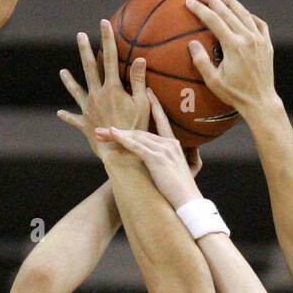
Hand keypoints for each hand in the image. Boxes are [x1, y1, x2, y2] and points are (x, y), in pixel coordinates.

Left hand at [57, 18, 148, 159]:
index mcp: (112, 88)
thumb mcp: (143, 104)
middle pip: (89, 68)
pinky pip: (74, 119)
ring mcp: (88, 109)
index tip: (104, 23)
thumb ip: (140, 81)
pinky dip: (67, 116)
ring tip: (62, 72)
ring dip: (69, 81)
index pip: (109, 57)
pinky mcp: (85, 124)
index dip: (107, 39)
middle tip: (79, 35)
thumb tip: (140, 59)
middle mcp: (97, 95)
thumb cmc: (135, 130)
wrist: (119, 154)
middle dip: (84, 50)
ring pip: (77, 91)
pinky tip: (60, 113)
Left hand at [94, 90, 201, 208]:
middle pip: (140, 130)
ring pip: (136, 137)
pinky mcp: (156, 158)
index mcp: (175, 144)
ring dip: (115, 134)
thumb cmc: (185, 191)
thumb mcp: (190, 169)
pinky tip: (111, 134)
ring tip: (99, 133)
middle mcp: (169, 143)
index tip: (147, 91)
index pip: (162, 120)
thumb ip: (188, 157)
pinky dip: (122, 139)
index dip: (154, 105)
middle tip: (103, 127)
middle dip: (120, 129)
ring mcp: (163, 149)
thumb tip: (192, 151)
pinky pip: (136, 146)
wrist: (188, 202)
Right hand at [183, 0, 275, 117]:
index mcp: (233, 46)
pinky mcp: (267, 43)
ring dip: (231, 2)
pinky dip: (249, 15)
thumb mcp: (213, 82)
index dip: (200, 9)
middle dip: (212, 0)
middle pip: (227, 11)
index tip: (189, 2)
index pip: (213, 20)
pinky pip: (259, 23)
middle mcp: (247, 38)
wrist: (260, 102)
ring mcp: (259, 39)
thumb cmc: (235, 95)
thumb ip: (201, 62)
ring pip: (244, 13)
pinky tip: (243, 13)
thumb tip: (191, 43)